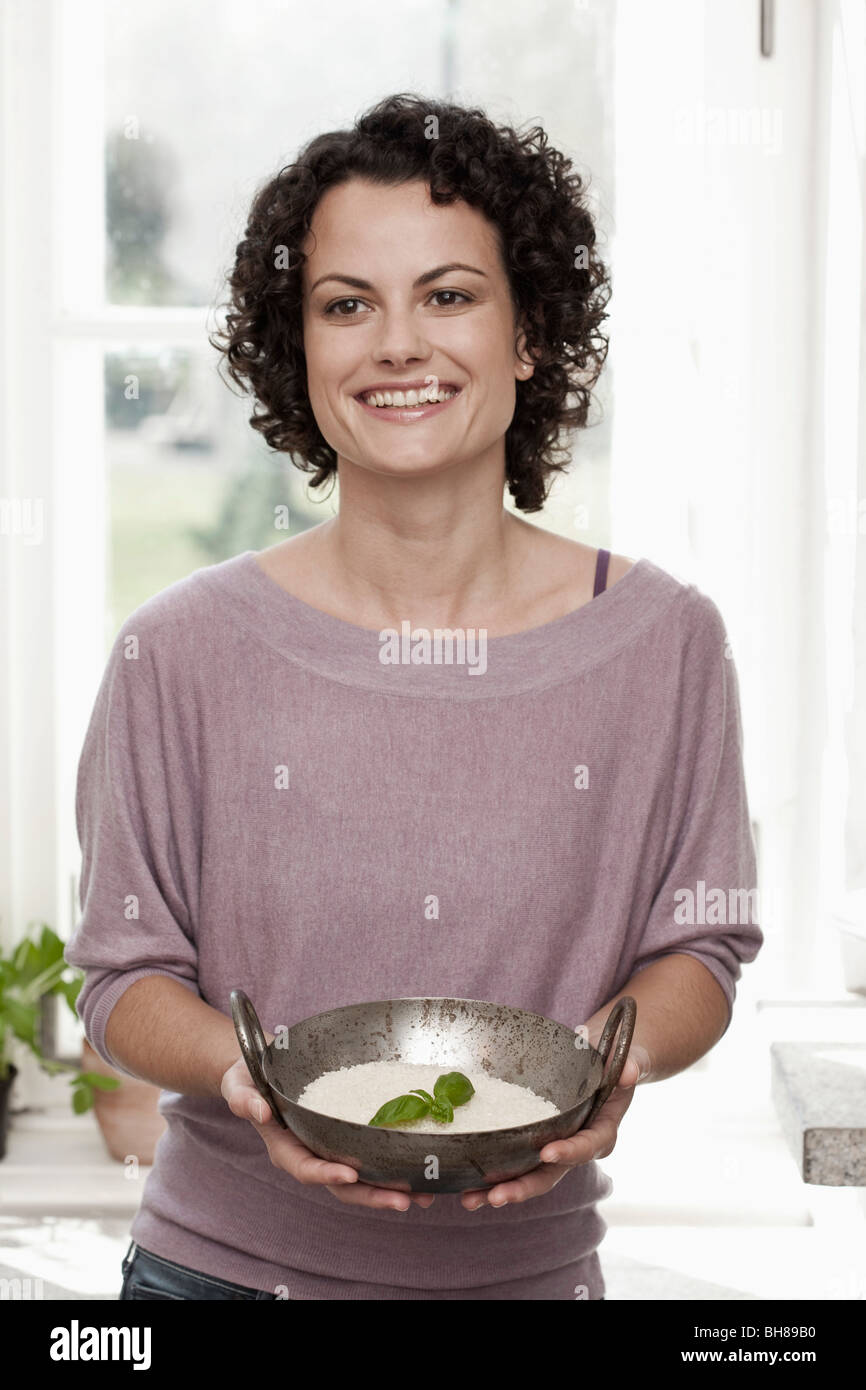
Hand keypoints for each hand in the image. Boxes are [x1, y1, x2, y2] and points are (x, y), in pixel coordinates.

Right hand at [220, 1056, 435, 1212]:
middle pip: (343, 1186)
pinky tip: (420, 1169)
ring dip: (391, 1189)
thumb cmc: (248, 1077)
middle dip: (372, 1195)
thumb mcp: (238, 1083)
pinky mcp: (346, 1140)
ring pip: (362, 1180)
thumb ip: (244, 1098)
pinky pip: (371, 1157)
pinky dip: (394, 1166)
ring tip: (424, 1195)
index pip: (306, 1168)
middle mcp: (310, 1156)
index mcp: (284, 1148)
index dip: (327, 1174)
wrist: (262, 1071)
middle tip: (404, 1200)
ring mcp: (330, 1151)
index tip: (349, 1175)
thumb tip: (261, 1110)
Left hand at [460, 1042, 651, 1211]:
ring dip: (499, 1189)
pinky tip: (464, 1183)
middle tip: (495, 1196)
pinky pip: (514, 1160)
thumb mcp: (625, 1058)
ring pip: (528, 1175)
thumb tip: (631, 1071)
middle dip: (524, 1187)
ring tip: (469, 1200)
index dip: (570, 1151)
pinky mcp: (534, 1143)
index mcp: (602, 1130)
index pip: (588, 1145)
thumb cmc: (614, 1060)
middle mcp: (577, 1146)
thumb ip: (629, 1065)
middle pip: (551, 1174)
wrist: (602, 1064)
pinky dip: (491, 1174)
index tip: (548, 1153)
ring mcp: (554, 1148)